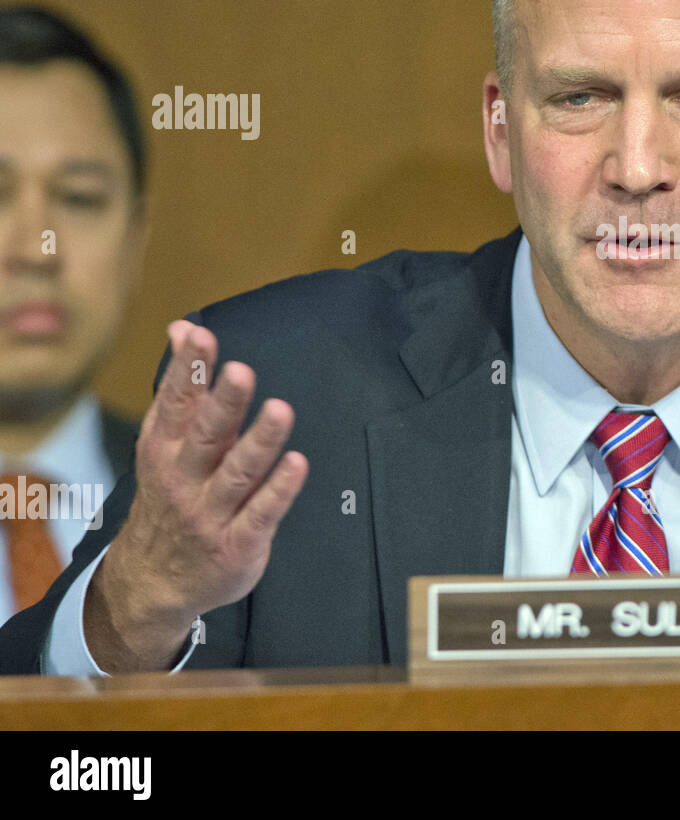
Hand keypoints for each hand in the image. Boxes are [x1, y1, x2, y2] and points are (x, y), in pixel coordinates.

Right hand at [84, 320, 307, 671]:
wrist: (153, 581)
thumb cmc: (171, 496)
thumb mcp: (166, 443)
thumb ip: (183, 385)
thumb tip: (183, 327)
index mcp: (165, 450)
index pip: (177, 403)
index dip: (188, 370)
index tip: (201, 337)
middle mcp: (185, 479)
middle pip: (207, 436)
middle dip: (224, 403)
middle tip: (242, 372)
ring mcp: (211, 513)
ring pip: (238, 474)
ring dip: (259, 442)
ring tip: (279, 410)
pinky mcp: (239, 542)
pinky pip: (262, 513)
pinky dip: (279, 489)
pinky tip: (297, 464)